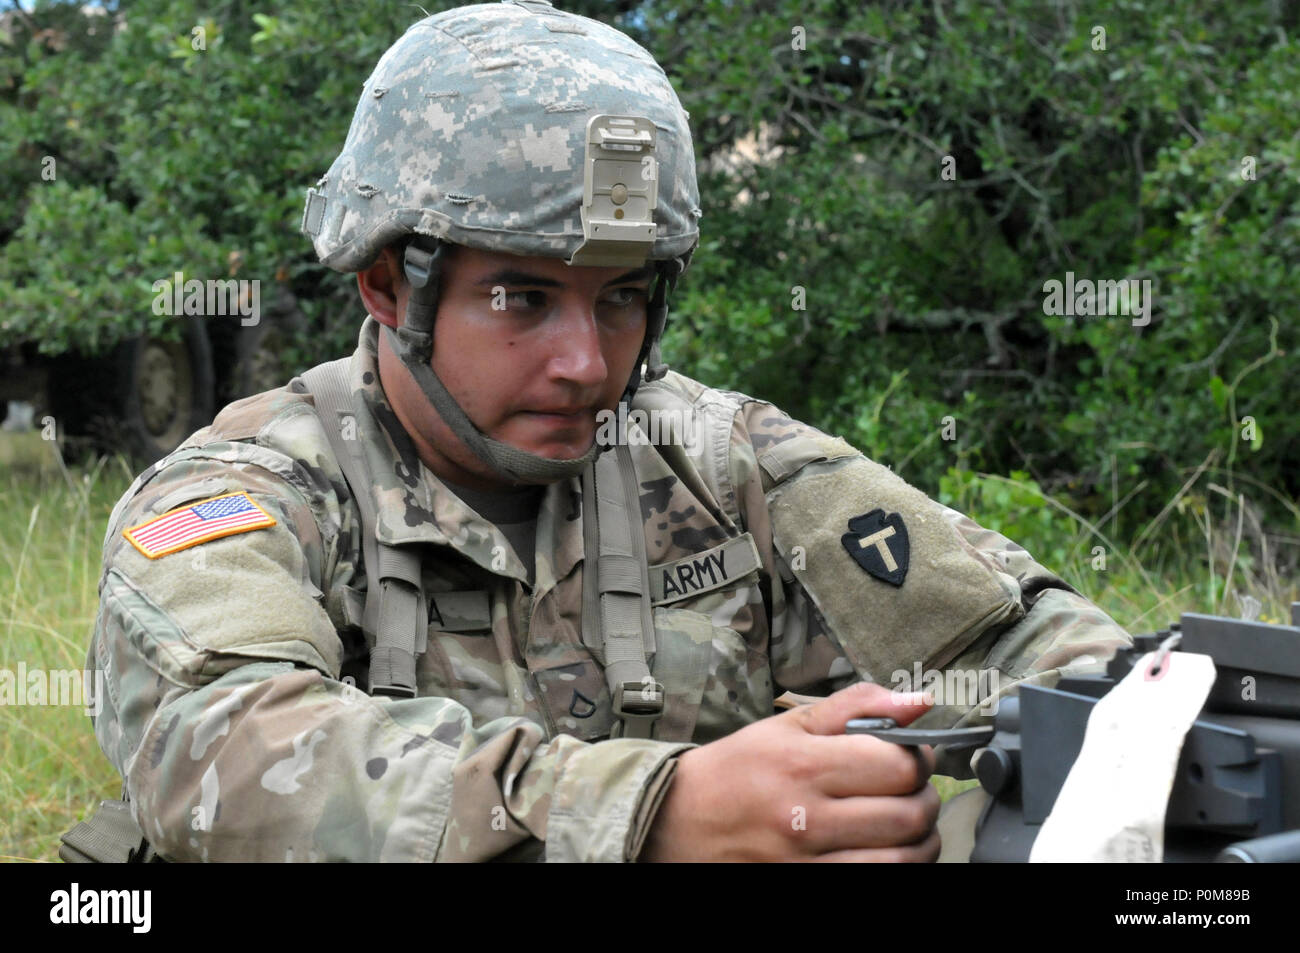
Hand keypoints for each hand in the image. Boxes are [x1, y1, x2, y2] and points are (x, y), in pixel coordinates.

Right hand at [639, 682, 939, 861]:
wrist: (674, 822)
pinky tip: (886, 852)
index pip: (897, 764)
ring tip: (906, 826)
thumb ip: (855, 706)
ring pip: (902, 860)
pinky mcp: (805, 889)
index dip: (918, 758)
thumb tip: (919, 702)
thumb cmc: (736, 771)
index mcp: (802, 765)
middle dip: (924, 799)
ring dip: (919, 841)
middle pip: (908, 815)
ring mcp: (804, 864)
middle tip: (912, 791)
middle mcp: (804, 819)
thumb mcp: (787, 726)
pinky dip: (897, 868)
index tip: (909, 756)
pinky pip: (876, 884)